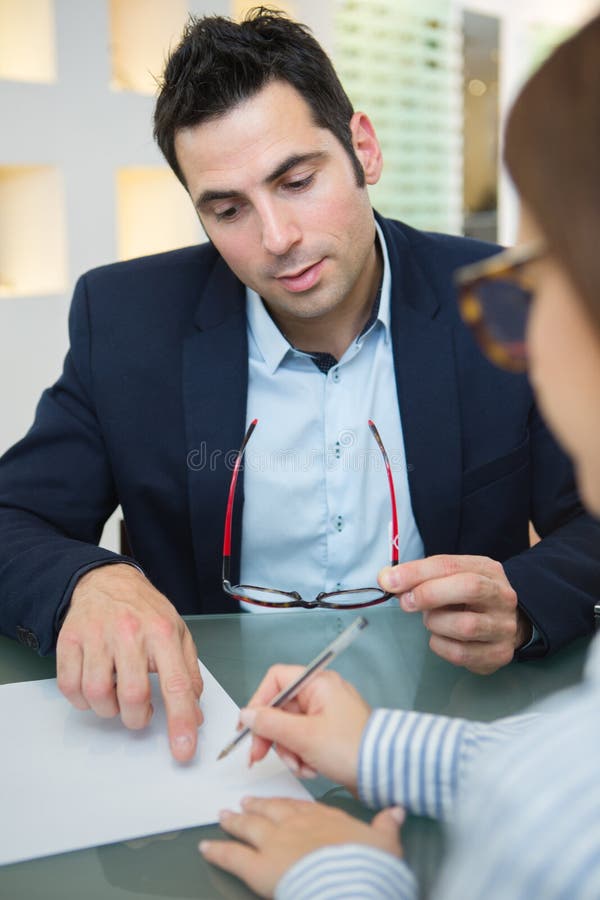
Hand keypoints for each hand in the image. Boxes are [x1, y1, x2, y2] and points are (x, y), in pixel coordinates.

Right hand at [56, 564, 202, 760]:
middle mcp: (130, 633)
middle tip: (140, 712)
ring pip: (98, 695)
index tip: (183, 750)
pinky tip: (94, 685)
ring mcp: (97, 635)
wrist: (106, 581)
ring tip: (116, 695)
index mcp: (163, 632)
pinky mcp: (70, 640)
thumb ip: (189, 674)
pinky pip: (71, 688)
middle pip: (132, 695)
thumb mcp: (178, 633)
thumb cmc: (145, 611)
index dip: (181, 721)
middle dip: (137, 718)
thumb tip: (196, 715)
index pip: (176, 685)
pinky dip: (82, 699)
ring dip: (109, 709)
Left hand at [200, 797, 403, 898]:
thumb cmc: (368, 867)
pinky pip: (232, 855)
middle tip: (244, 802)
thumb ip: (386, 825)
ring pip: (249, 827)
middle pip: (271, 811)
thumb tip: (396, 812)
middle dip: (256, 807)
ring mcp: (276, 843)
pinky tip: (206, 846)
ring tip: (224, 816)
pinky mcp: (259, 867)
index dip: (286, 803)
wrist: (353, 885)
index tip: (278, 800)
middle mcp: (296, 825)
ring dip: (234, 821)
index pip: (300, 806)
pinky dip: (217, 850)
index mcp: (324, 819)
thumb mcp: (386, 842)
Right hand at [240, 667, 370, 790]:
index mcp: (318, 683)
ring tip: (300, 765)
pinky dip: (302, 755)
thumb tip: (246, 714)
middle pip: (280, 707)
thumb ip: (270, 724)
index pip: (276, 680)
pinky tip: (311, 767)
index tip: (248, 725)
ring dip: (289, 750)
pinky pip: (303, 739)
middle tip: (259, 756)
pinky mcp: (329, 732)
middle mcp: (322, 693)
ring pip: (289, 727)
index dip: (259, 701)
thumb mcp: (303, 736)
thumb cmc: (351, 749)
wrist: (384, 772)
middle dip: (272, 735)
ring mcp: (326, 713)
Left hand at [379, 555, 529, 674]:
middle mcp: (502, 596)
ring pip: (465, 626)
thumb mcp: (449, 578)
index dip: (416, 572)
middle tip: (407, 602)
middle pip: (469, 588)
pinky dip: (441, 646)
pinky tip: (441, 637)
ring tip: (432, 620)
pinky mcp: (498, 654)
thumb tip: (388, 579)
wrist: (504, 623)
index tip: (389, 580)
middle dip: (430, 594)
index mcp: (487, 569)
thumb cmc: (467, 598)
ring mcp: (504, 627)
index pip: (450, 564)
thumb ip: (420, 576)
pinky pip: (461, 653)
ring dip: (436, 623)